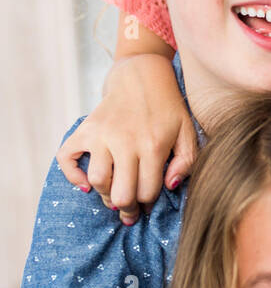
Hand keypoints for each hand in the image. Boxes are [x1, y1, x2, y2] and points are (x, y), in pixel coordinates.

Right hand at [56, 53, 197, 224]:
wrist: (142, 77)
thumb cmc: (167, 109)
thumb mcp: (187, 132)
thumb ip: (187, 162)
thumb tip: (169, 186)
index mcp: (154, 145)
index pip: (147, 192)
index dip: (146, 206)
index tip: (146, 207)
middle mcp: (126, 141)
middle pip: (120, 193)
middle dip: (125, 209)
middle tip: (128, 210)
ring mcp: (102, 134)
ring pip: (97, 180)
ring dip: (104, 195)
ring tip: (113, 195)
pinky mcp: (85, 129)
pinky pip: (66, 158)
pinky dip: (71, 175)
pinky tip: (86, 183)